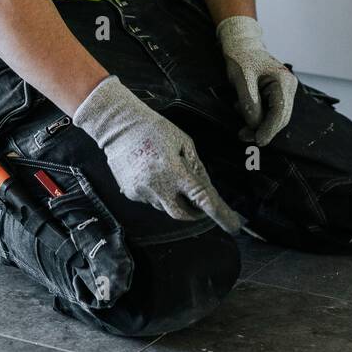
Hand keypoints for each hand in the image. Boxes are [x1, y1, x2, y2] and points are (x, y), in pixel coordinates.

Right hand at [72, 76, 241, 233]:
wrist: (118, 126)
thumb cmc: (154, 129)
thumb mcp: (184, 142)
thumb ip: (196, 167)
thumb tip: (206, 188)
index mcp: (173, 170)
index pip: (202, 198)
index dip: (219, 214)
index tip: (233, 225)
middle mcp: (156, 186)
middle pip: (181, 214)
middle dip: (194, 213)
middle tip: (200, 205)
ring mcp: (142, 192)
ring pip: (165, 207)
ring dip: (173, 199)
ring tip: (167, 174)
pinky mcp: (131, 193)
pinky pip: (151, 200)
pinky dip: (158, 193)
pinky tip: (152, 174)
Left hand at [216, 16, 297, 145]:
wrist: (241, 45)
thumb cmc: (241, 57)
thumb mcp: (242, 80)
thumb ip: (250, 103)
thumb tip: (255, 125)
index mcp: (284, 81)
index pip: (280, 112)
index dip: (269, 129)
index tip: (257, 140)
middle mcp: (288, 86)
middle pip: (280, 117)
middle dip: (262, 129)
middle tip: (244, 136)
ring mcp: (284, 90)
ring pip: (275, 116)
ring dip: (258, 122)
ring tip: (239, 115)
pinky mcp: (277, 94)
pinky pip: (269, 111)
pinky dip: (257, 115)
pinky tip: (242, 108)